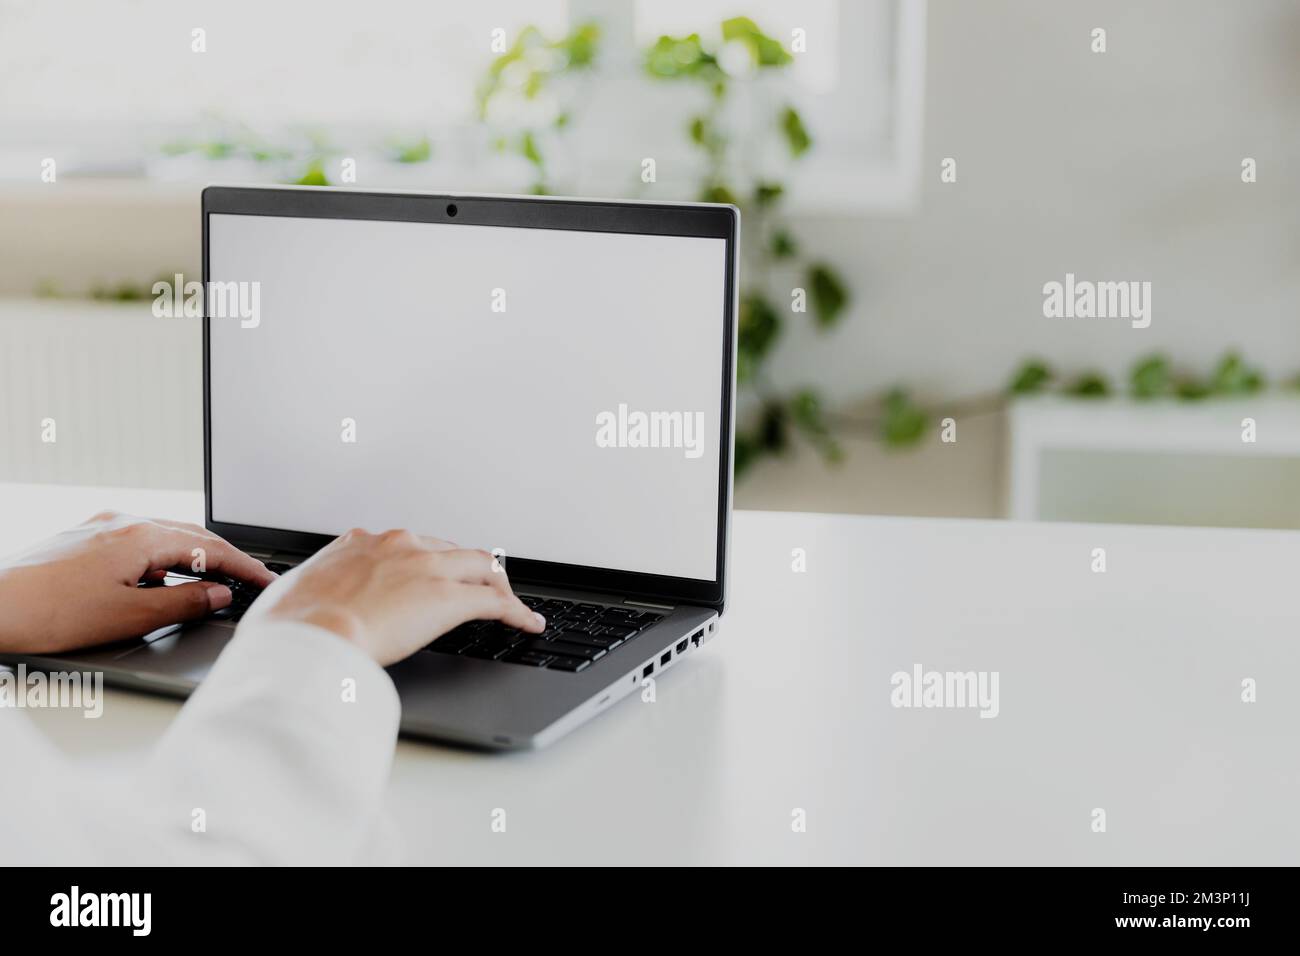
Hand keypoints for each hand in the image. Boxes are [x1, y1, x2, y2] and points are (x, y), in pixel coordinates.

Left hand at [0, 511, 276, 653]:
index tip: (267, 581)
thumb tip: (219, 593)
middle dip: (225, 558)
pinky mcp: (80, 539)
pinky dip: (161, 559)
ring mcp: (98, 527)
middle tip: (250, 580)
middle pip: (191, 536)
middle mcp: (122, 522)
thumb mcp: (130, 616)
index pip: (212, 548)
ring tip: (210, 585)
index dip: (245, 567)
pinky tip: (157, 582)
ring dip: (192, 558)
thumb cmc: (48, 615)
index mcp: (141, 535)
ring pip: (163, 537)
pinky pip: (136, 542)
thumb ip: (184, 602)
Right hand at [243, 528, 544, 666]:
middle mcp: (399, 545)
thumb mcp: (292, 597)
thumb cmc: (290, 627)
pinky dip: (517, 611)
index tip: (427, 577)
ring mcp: (427, 568)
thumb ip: (306, 595)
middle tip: (478, 587)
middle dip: (467, 569)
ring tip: (510, 604)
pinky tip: (527, 623)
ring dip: (497, 585)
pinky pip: (496, 601)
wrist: (307, 638)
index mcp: (360, 543)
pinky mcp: (450, 598)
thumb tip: (293, 610)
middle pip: (450, 550)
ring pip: (480, 567)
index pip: (407, 546)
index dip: (425, 563)